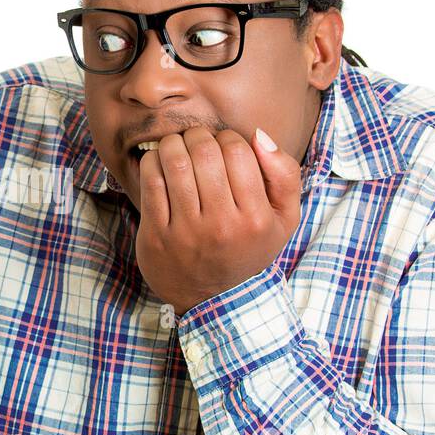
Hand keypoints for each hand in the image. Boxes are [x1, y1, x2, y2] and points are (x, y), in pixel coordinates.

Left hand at [134, 126, 300, 315]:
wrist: (212, 299)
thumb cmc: (248, 248)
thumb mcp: (283, 220)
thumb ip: (284, 174)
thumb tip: (259, 135)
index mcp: (254, 218)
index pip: (238, 151)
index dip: (229, 137)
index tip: (224, 146)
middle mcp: (221, 225)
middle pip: (205, 151)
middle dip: (199, 136)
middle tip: (197, 142)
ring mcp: (186, 232)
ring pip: (175, 161)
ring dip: (173, 143)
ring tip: (177, 147)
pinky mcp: (156, 235)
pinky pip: (150, 180)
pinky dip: (152, 162)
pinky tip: (160, 164)